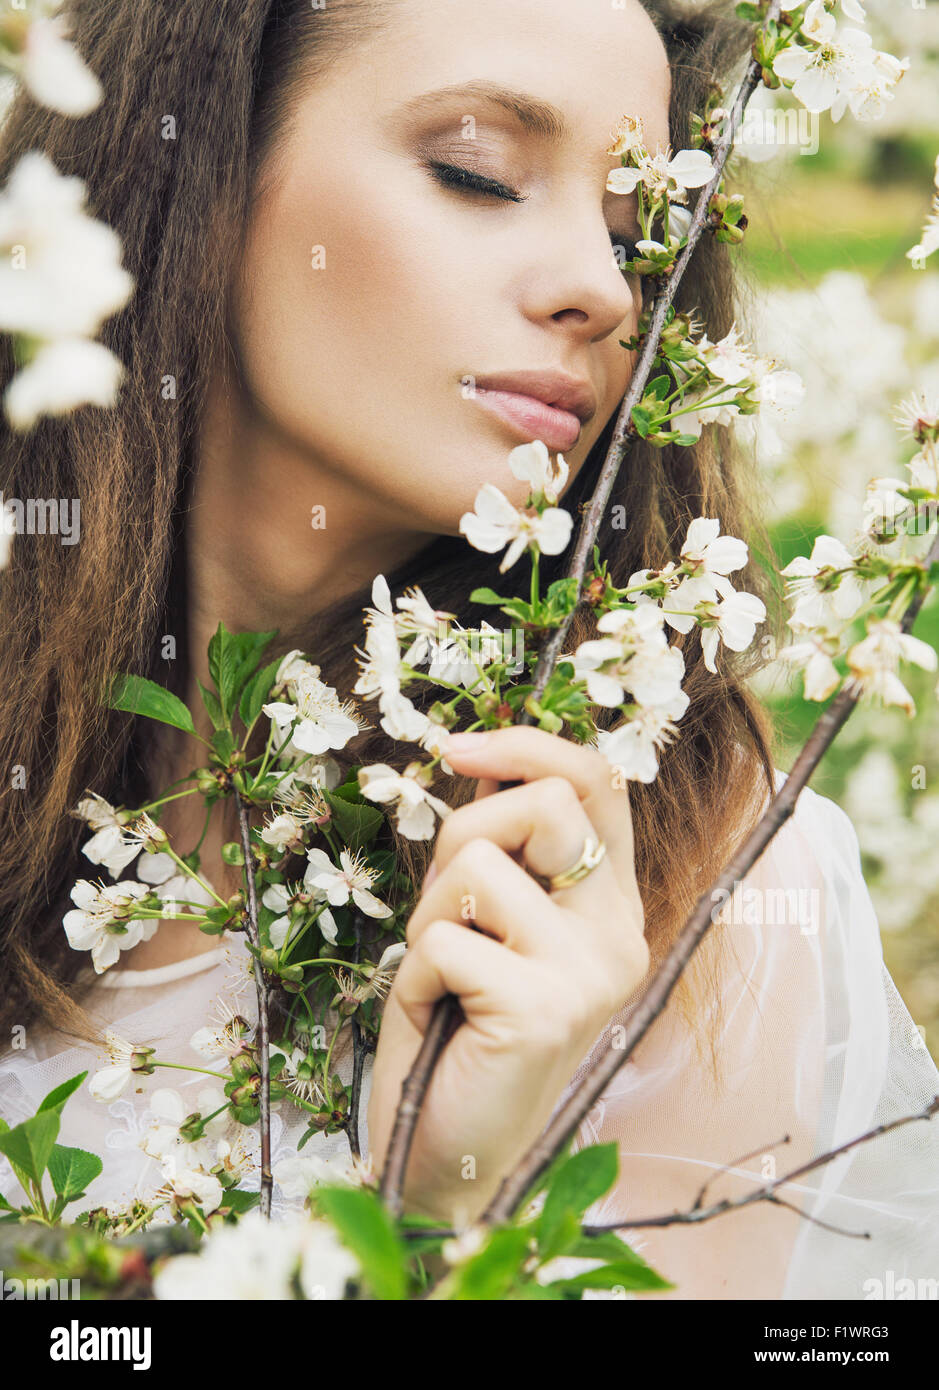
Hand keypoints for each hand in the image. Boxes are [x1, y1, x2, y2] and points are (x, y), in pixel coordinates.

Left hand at [366, 726, 648, 1225]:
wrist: (447, 1154)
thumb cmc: (458, 1031)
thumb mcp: (482, 923)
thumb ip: (499, 851)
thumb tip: (475, 757)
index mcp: (609, 905)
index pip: (597, 782)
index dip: (527, 745)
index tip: (456, 748)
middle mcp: (619, 933)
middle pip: (542, 803)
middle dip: (464, 835)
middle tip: (448, 912)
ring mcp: (590, 972)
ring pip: (479, 866)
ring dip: (430, 918)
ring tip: (444, 978)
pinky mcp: (547, 1009)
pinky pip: (446, 939)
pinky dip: (416, 975)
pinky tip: (440, 1019)